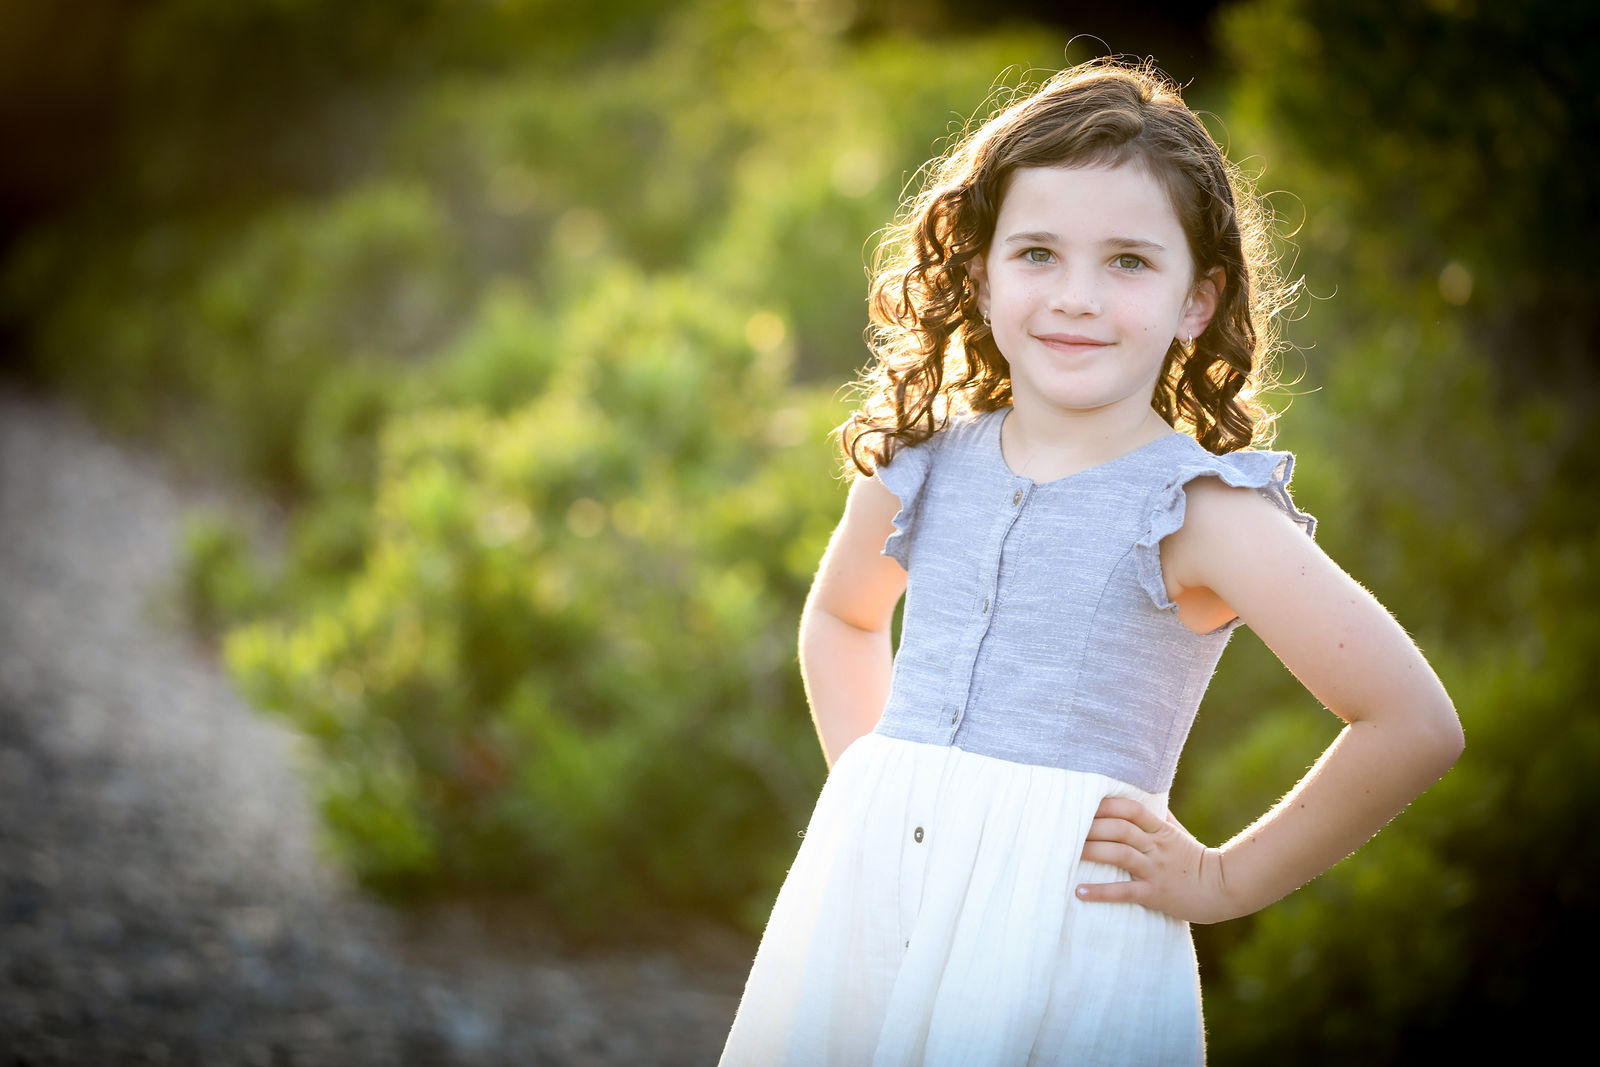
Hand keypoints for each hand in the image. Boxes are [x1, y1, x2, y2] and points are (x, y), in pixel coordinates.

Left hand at [1076, 797, 1237, 923]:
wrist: (1222, 888)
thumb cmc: (1194, 858)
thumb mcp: (1177, 833)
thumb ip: (1157, 816)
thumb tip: (1139, 795)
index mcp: (1160, 830)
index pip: (1132, 810)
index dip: (1108, 805)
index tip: (1083, 802)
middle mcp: (1156, 847)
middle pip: (1120, 829)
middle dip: (1092, 826)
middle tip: (1064, 826)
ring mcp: (1155, 870)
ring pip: (1120, 855)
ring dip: (1092, 852)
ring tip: (1066, 853)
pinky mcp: (1154, 894)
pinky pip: (1124, 892)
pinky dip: (1101, 891)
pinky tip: (1080, 892)